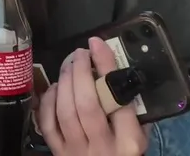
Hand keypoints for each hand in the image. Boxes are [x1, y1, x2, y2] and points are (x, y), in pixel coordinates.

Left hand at [37, 37, 147, 155]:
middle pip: (86, 104)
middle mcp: (102, 146)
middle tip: (80, 53)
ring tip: (68, 65)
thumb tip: (118, 69)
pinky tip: (55, 88)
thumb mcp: (140, 136)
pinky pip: (48, 124)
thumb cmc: (125, 153)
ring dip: (64, 82)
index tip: (97, 45)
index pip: (118, 100)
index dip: (105, 68)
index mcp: (129, 141)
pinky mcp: (59, 153)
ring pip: (66, 112)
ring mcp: (77, 151)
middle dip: (80, 72)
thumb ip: (133, 110)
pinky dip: (49, 102)